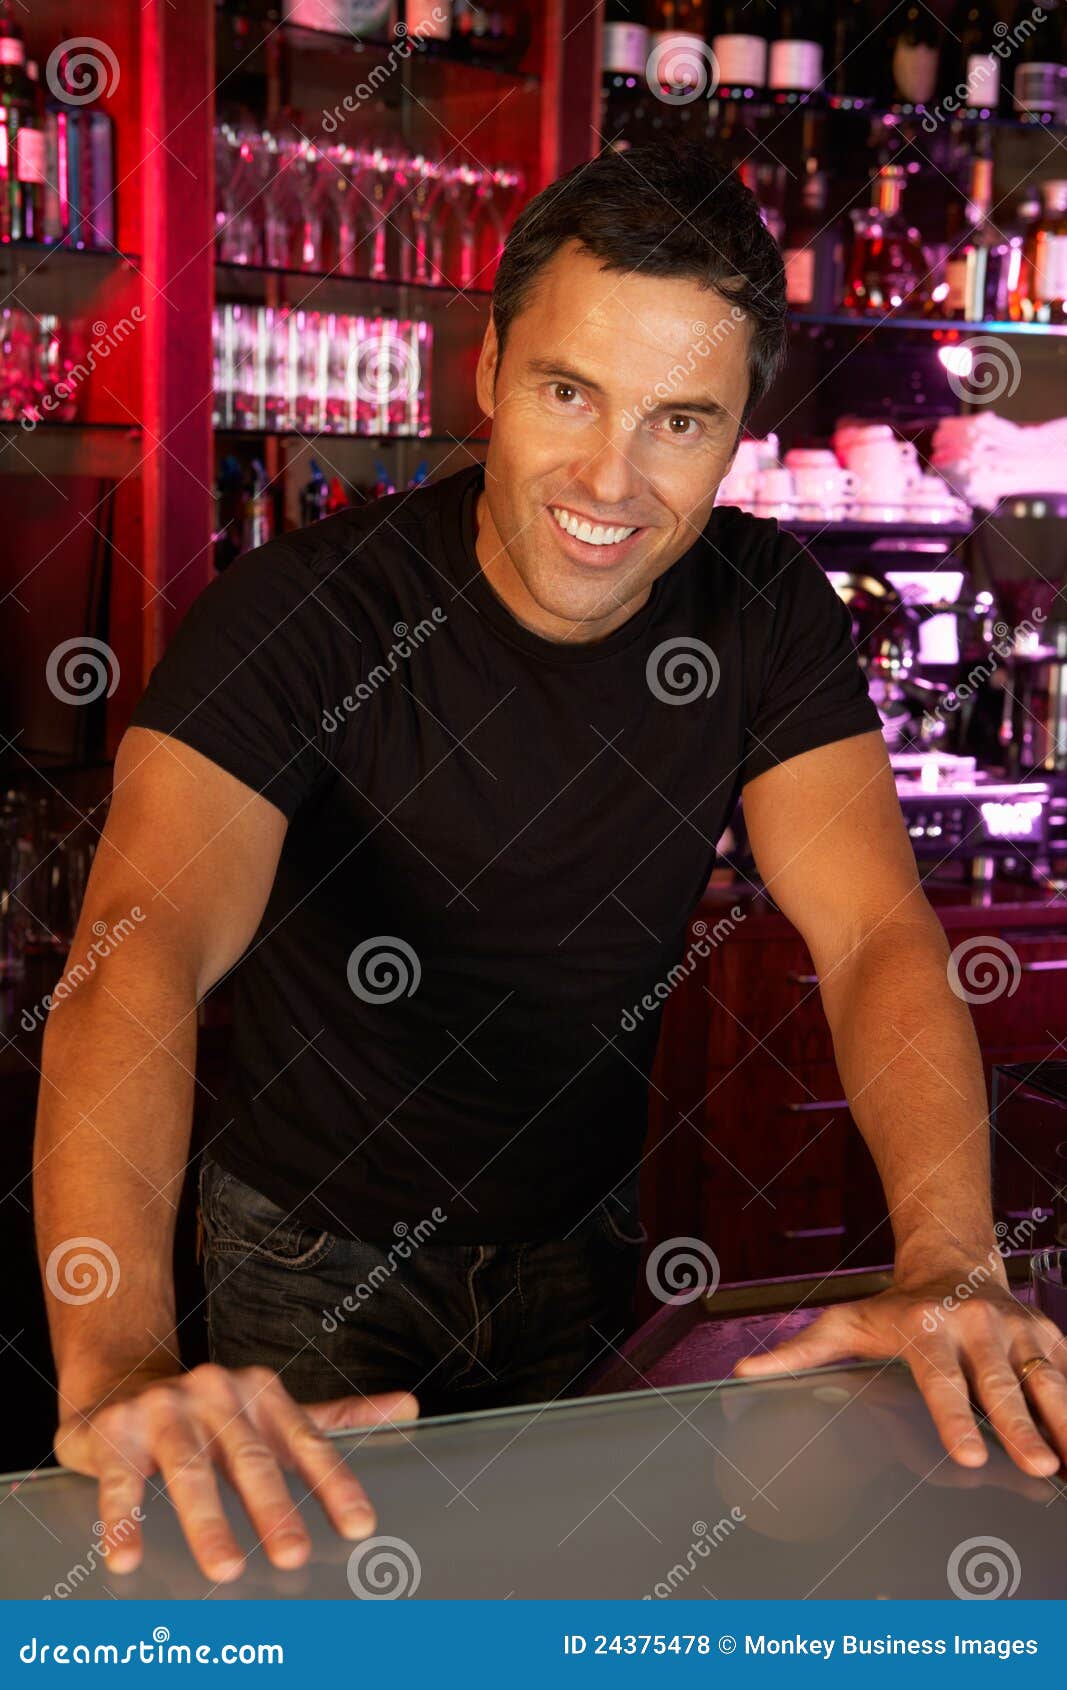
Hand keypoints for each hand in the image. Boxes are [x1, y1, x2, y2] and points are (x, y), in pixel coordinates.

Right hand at [55, 1364, 418, 1581]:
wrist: (121, 1381)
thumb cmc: (211, 1411)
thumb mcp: (274, 1411)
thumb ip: (337, 1416)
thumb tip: (411, 1406)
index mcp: (263, 1396)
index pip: (306, 1443)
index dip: (333, 1484)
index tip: (359, 1526)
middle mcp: (218, 1397)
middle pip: (249, 1458)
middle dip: (271, 1508)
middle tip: (294, 1555)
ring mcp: (165, 1411)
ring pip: (188, 1470)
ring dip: (207, 1521)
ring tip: (224, 1569)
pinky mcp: (115, 1432)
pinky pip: (120, 1480)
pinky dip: (123, 1518)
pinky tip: (127, 1555)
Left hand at [732, 1271, 1066, 1478]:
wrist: (952, 1258)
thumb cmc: (895, 1305)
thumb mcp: (846, 1322)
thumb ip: (800, 1353)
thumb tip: (744, 1373)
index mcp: (926, 1330)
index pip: (941, 1383)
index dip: (954, 1419)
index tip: (969, 1455)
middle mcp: (977, 1327)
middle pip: (1001, 1387)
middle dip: (1021, 1428)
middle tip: (1040, 1467)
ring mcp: (1018, 1330)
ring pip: (1049, 1380)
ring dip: (1066, 1421)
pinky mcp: (1049, 1336)